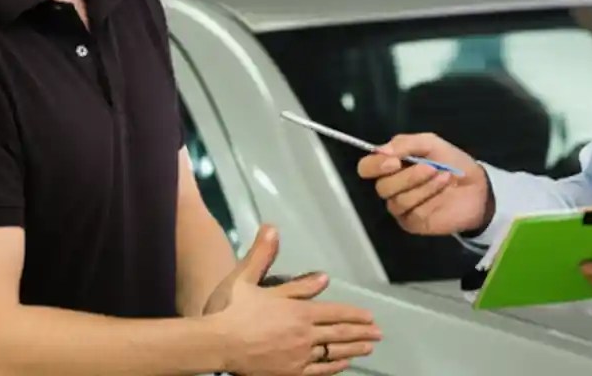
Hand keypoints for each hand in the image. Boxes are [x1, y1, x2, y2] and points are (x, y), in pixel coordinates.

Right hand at [206, 225, 381, 374]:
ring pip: (332, 354)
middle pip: (339, 334)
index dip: (355, 315)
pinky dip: (333, 369)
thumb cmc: (228, 310)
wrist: (213, 344)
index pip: (335, 313)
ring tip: (367, 349)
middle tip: (379, 334)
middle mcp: (303, 335)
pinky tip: (341, 366)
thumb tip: (274, 229)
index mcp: (297, 311)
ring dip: (352, 350)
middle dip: (362, 333)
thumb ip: (263, 255)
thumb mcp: (244, 277)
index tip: (371, 318)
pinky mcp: (288, 375)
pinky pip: (317, 373)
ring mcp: (297, 358)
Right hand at [356, 133, 488, 235]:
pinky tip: (444, 188)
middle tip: (430, 167)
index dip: (375, 165)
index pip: (367, 168)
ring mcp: (401, 208)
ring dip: (423, 186)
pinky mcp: (412, 223)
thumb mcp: (431, 144)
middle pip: (382, 187)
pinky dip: (429, 197)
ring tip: (445, 176)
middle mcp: (392, 187)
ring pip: (398, 200)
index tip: (394, 161)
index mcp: (392, 166)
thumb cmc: (453, 163)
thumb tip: (381, 150)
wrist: (478, 187)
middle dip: (408, 177)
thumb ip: (406, 143)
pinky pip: (412, 212)